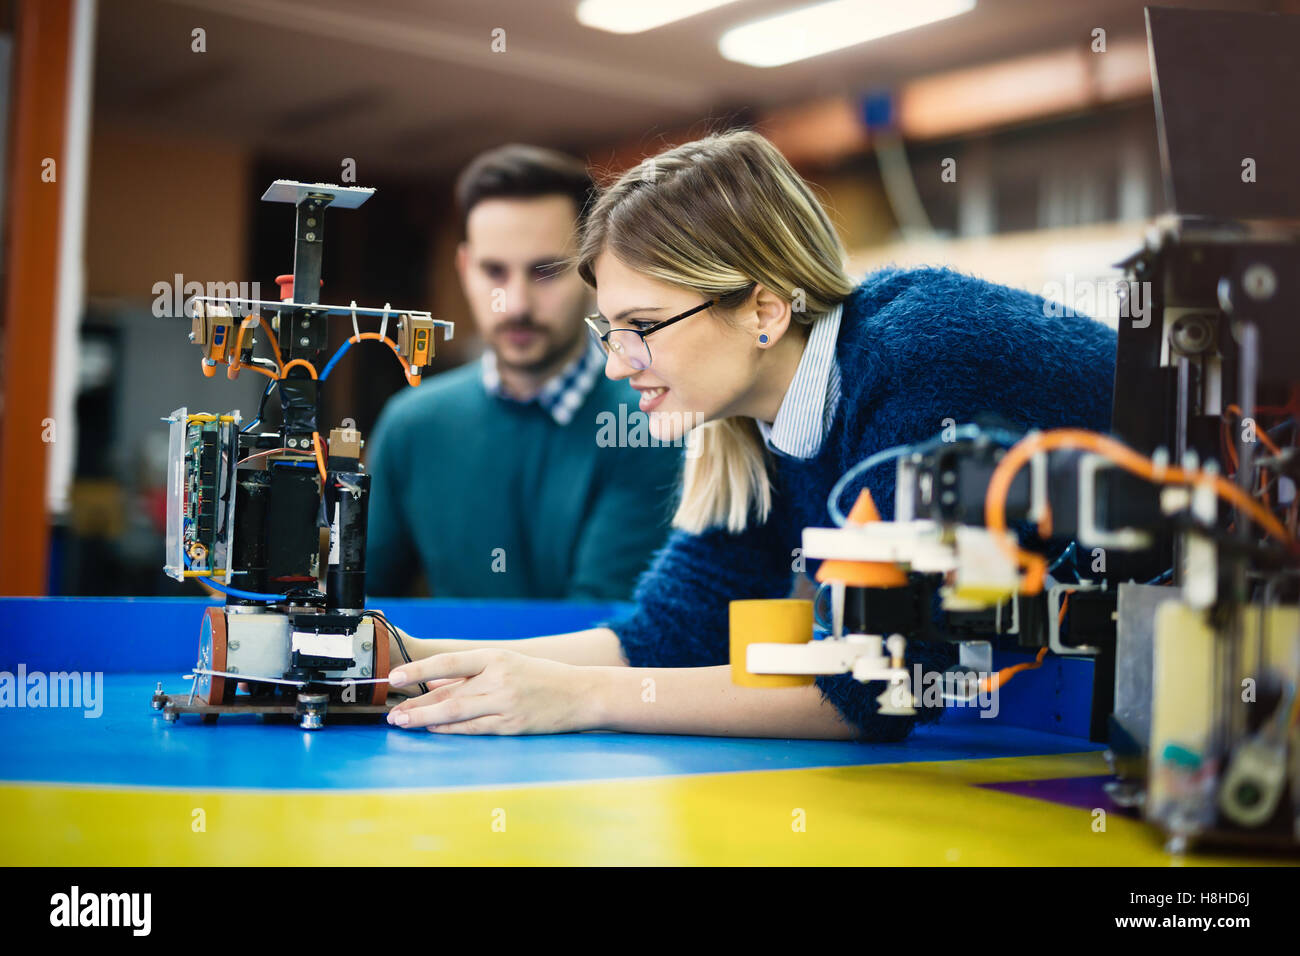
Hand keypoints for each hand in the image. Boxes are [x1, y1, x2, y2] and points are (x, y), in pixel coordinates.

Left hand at [385, 648, 596, 734]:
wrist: (580, 694)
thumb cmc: (541, 677)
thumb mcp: (507, 665)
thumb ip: (472, 675)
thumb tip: (435, 684)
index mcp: (496, 657)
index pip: (448, 663)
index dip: (418, 670)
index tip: (395, 676)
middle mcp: (498, 680)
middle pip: (447, 694)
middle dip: (416, 704)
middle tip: (392, 711)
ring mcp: (505, 705)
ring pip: (455, 713)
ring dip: (425, 719)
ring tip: (403, 722)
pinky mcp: (511, 726)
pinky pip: (473, 729)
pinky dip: (449, 729)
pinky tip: (432, 729)